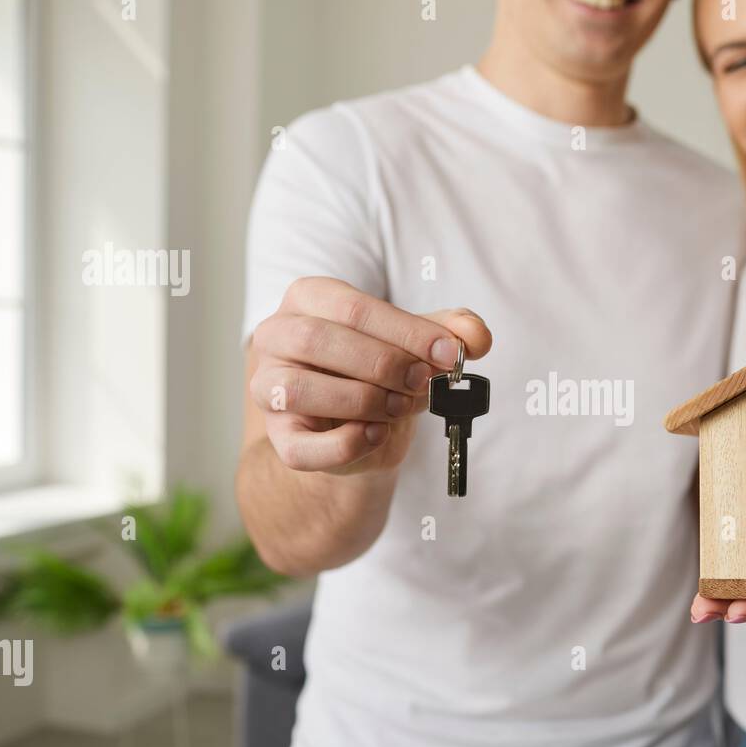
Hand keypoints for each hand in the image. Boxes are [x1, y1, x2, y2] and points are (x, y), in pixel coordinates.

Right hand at [249, 276, 491, 473]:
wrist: (362, 427)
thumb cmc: (383, 370)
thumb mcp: (419, 344)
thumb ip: (448, 333)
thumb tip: (477, 336)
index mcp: (310, 298)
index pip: (354, 308)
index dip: (407, 333)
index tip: (450, 354)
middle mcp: (277, 336)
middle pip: (318, 340)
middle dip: (383, 363)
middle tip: (424, 382)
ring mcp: (268, 387)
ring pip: (297, 389)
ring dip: (362, 400)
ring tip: (400, 407)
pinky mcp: (280, 438)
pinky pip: (299, 448)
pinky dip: (345, 445)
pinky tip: (376, 435)